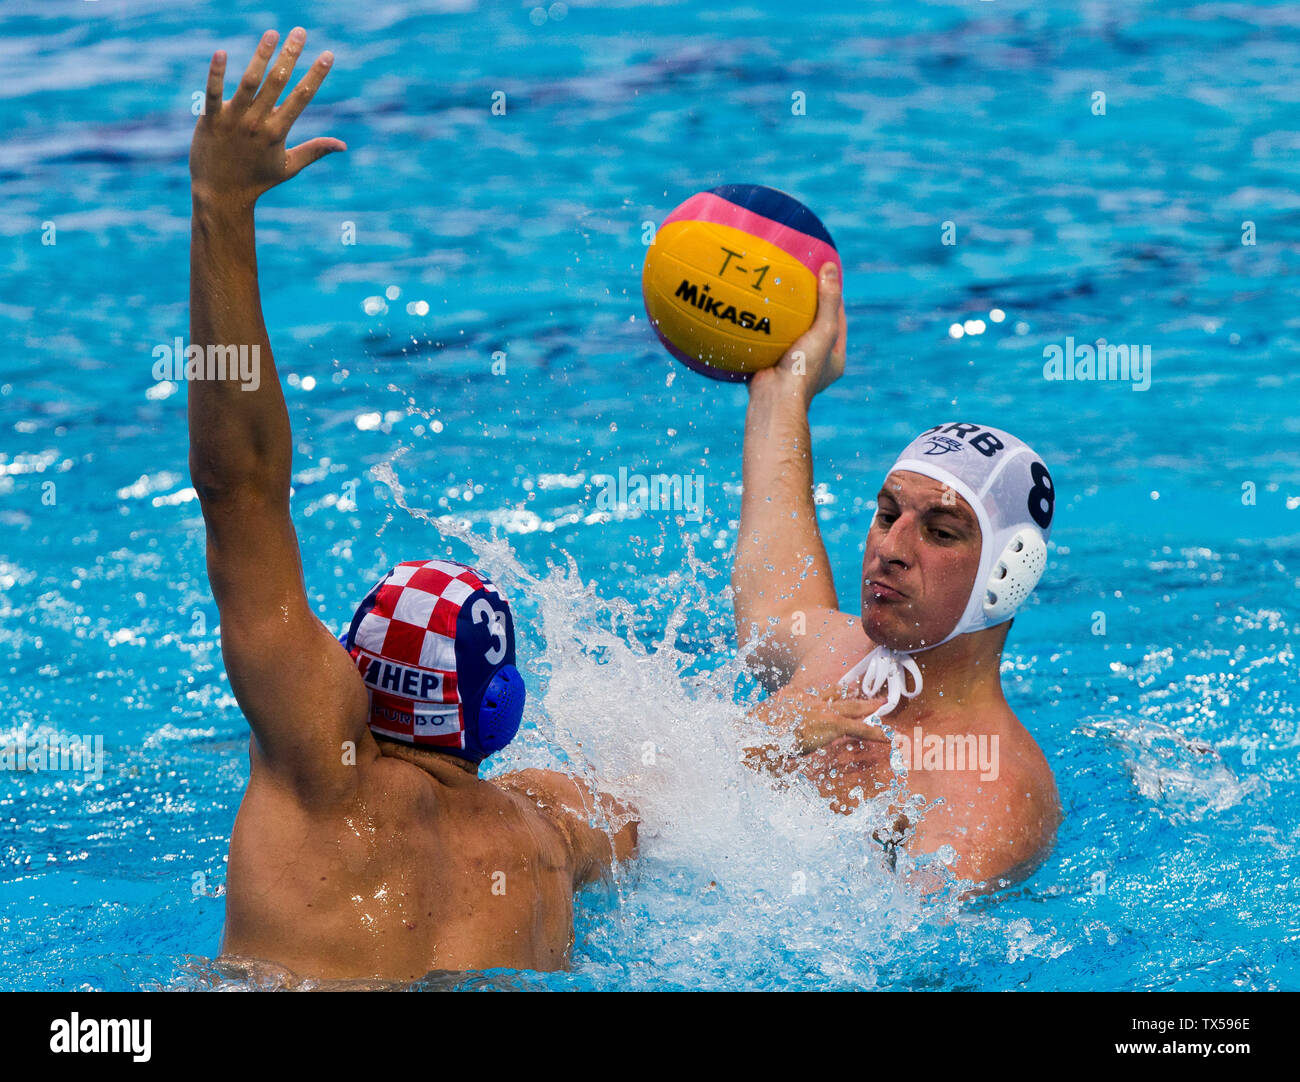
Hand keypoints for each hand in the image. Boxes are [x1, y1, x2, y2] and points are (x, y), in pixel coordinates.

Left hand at [190, 28, 345, 206]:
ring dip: (261, 56)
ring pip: (250, 82)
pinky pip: (213, 92)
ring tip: (272, 33)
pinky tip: (221, 52)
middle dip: (291, 55)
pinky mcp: (211, 118)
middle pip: (278, 82)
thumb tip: (342, 146)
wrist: (221, 194)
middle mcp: (258, 123)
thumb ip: (315, 151)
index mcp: (278, 132)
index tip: (328, 55)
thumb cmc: (256, 181)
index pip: (302, 97)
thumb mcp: (289, 166)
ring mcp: (234, 119)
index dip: (316, 75)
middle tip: (300, 31)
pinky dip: (216, 73)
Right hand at [750, 262, 845, 408]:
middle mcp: (815, 364)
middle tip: (800, 281)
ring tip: (777, 292)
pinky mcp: (772, 367)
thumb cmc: (803, 368)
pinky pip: (769, 342)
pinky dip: (765, 328)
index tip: (826, 276)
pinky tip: (756, 310)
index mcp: (834, 359)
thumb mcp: (823, 330)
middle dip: (808, 306)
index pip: (839, 320)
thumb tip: (831, 266)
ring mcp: (792, 366)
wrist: (773, 399)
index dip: (834, 297)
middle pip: (815, 327)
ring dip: (785, 317)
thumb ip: (828, 300)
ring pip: (791, 335)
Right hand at [751, 683, 890, 754]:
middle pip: (836, 695)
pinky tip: (887, 738)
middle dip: (853, 694)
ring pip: (851, 707)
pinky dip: (874, 732)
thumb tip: (761, 746)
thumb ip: (767, 733)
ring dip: (869, 707)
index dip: (829, 696)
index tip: (838, 692)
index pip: (814, 695)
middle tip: (866, 692)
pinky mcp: (830, 723)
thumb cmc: (749, 734)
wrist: (753, 732)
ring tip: (884, 705)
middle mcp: (807, 699)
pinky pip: (859, 728)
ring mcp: (820, 709)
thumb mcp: (757, 729)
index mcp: (790, 698)